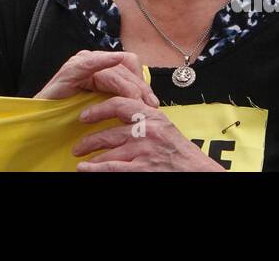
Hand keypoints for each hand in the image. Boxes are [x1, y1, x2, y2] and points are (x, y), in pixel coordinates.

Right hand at [34, 50, 158, 106]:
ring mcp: (80, 64)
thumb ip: (119, 96)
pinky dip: (103, 61)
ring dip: (127, 87)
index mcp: (100, 65)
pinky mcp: (70, 71)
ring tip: (135, 103)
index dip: (142, 82)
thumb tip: (146, 100)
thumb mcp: (102, 103)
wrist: (44, 121)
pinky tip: (114, 60)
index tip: (152, 103)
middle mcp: (91, 60)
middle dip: (139, 88)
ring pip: (113, 71)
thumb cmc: (71, 113)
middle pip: (124, 68)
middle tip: (148, 107)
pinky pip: (89, 64)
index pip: (128, 65)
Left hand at [73, 96, 224, 171]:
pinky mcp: (141, 168)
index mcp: (152, 116)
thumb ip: (147, 120)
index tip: (85, 115)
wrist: (200, 172)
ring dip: (92, 156)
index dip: (98, 109)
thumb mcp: (166, 128)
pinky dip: (95, 169)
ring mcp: (143, 150)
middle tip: (78, 144)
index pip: (119, 104)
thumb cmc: (183, 154)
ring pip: (108, 152)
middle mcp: (147, 131)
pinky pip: (111, 168)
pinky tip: (84, 169)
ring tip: (80, 159)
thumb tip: (125, 116)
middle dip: (90, 139)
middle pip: (109, 132)